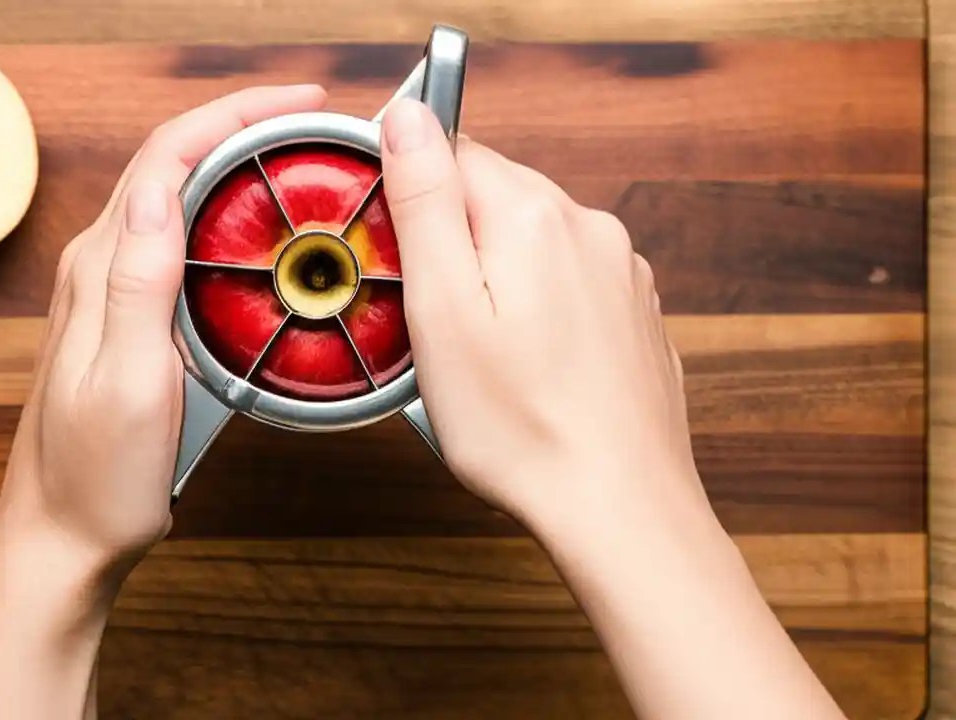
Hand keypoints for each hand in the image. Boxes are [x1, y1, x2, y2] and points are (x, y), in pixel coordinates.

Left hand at [0, 85, 328, 719]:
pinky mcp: (125, 320)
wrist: (63, 536)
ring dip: (230, 162)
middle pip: (169, 162)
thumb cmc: (95, 477)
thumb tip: (164, 187)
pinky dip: (219, 214)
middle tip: (310, 121)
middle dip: (239, 123)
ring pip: (172, 198)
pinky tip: (251, 232)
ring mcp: (108, 292)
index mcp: (99, 271)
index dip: (232, 115)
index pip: (165, 157)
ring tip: (292, 157)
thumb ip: (139, 283)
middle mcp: (97, 268)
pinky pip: (173, 242)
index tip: (297, 102)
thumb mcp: (126, 383)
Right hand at [379, 99, 700, 547]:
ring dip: (497, 280)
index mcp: (534, 216)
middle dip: (455, 245)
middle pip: (495, 197)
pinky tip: (528, 370)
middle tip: (435, 325)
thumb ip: (424, 201)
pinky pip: (569, 285)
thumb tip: (408, 115)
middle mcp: (590, 228)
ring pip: (532, 244)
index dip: (412, 202)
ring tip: (483, 358)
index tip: (402, 264)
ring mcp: (623, 272)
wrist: (620, 506)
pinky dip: (539, 311)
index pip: (453, 153)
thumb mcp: (443, 309)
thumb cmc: (521, 426)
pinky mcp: (636, 314)